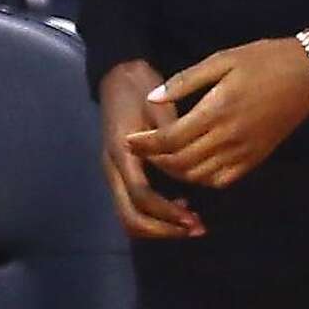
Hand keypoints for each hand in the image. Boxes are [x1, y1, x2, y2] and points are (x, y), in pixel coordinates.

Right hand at [97, 60, 202, 238]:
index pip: (140, 195)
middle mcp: (113, 170)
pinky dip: (155, 216)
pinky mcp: (122, 175)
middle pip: (129, 217)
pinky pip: (134, 206)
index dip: (167, 212)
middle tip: (195, 229)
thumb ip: (169, 136)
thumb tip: (185, 164)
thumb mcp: (158, 107)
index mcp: (121, 153)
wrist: (119, 78)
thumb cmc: (140, 90)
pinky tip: (180, 207)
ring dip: (159, 227)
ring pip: (129, 216)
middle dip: (162, 230)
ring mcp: (115, 174)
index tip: (194, 218)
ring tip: (190, 224)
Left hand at [124, 37, 308, 189]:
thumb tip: (151, 98)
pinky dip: (202, 179)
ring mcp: (245, 151)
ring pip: (200, 176)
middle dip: (155, 160)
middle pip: (181, 162)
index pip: (171, 138)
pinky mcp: (257, 158)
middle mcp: (230, 136)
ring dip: (176, 172)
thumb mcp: (222, 60)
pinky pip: (223, 180)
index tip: (128, 140)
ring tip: (162, 159)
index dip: (146, 143)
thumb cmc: (263, 60)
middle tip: (140, 151)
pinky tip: (192, 167)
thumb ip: (184, 81)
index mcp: (218, 109)